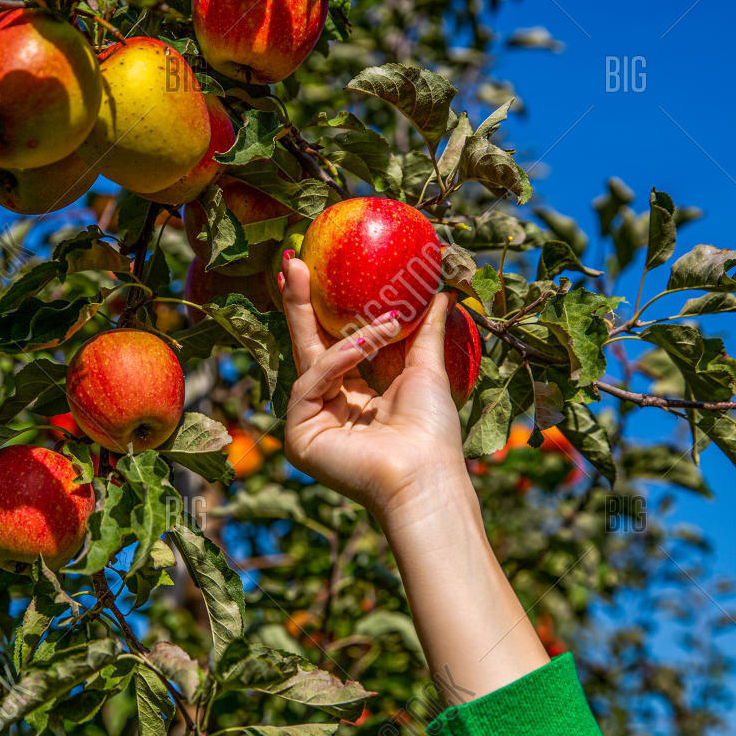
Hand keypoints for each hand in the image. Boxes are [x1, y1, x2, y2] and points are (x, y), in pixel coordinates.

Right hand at [278, 252, 464, 517]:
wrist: (424, 475)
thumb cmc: (432, 431)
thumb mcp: (426, 368)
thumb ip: (426, 329)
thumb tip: (442, 290)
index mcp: (358, 396)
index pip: (336, 344)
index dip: (327, 309)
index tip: (319, 268)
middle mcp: (331, 406)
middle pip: (310, 345)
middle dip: (300, 303)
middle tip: (294, 260)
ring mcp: (311, 421)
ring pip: (312, 360)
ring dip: (347, 338)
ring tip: (382, 322)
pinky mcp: (299, 434)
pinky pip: (310, 382)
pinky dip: (337, 362)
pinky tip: (363, 348)